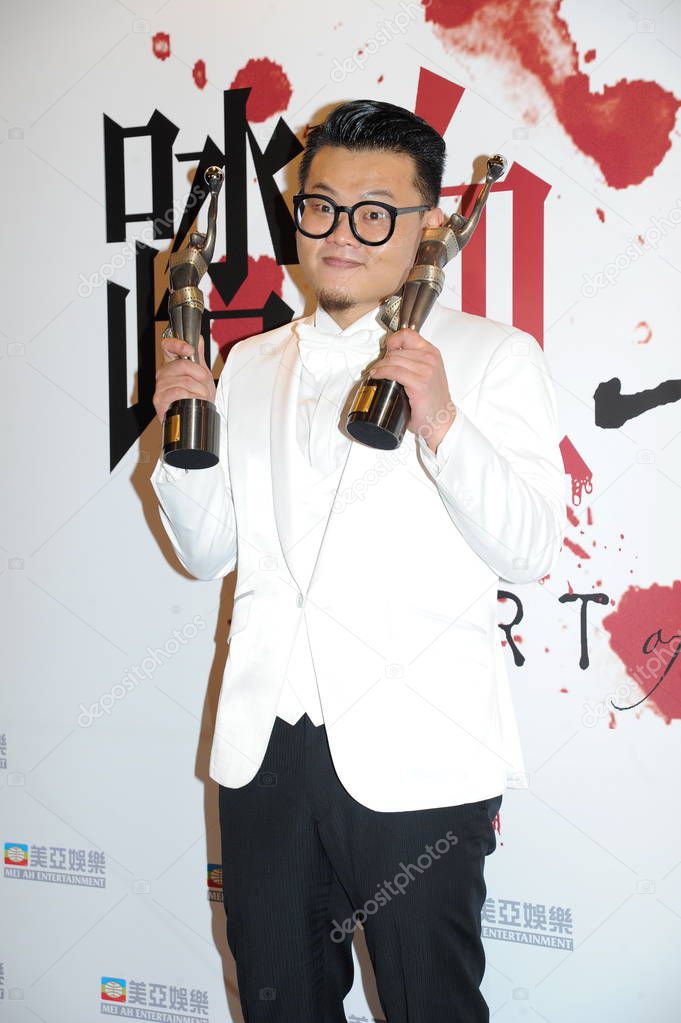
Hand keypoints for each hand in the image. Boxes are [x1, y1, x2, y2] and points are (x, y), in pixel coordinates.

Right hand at [153, 334, 215, 423]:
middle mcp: (163, 373)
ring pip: (183, 380)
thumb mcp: (201, 374)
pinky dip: (190, 396)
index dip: (178, 344)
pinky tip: (194, 400)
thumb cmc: (196, 396)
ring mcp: (160, 387)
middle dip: (199, 374)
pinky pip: (177, 392)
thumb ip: (198, 356)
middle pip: (181, 364)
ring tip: (201, 395)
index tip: (190, 350)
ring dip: (198, 389)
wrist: (196, 417)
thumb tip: (198, 339)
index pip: (167, 346)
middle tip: (204, 382)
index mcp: (171, 364)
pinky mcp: (159, 400)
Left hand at [369, 327, 456, 451]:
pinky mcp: (419, 382)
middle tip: (377, 368)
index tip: (386, 350)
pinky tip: (377, 376)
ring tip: (375, 373)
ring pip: (392, 359)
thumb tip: (389, 359)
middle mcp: (430, 358)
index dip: (393, 340)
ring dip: (379, 366)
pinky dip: (381, 372)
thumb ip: (413, 362)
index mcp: (432, 353)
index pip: (407, 334)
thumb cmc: (432, 401)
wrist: (441, 420)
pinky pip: (394, 371)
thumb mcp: (426, 374)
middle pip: (397, 349)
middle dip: (383, 358)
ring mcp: (426, 370)